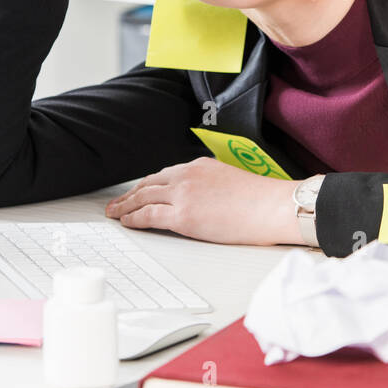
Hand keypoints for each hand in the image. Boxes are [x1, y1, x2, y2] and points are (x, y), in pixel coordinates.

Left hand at [104, 156, 302, 246]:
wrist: (272, 206)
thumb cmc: (261, 200)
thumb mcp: (230, 181)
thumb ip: (211, 186)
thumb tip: (204, 201)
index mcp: (199, 165)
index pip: (164, 175)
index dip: (146, 185)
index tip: (138, 192)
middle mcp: (187, 175)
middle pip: (148, 184)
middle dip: (129, 194)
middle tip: (115, 203)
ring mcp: (183, 194)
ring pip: (143, 198)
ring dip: (125, 206)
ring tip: (114, 213)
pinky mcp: (183, 216)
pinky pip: (148, 216)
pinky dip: (133, 219)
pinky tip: (127, 222)